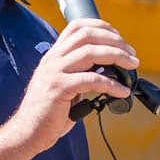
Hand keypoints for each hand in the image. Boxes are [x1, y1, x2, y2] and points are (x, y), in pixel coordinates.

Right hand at [6, 17, 136, 152]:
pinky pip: (91, 80)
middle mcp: (53, 59)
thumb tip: (110, 72)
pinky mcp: (59, 89)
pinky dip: (112, 84)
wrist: (27, 132)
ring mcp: (54, 72)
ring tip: (133, 65)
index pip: (77, 26)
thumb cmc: (48, 113)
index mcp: (54, 55)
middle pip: (87, 35)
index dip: (101, 26)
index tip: (119, 37)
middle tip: (132, 54)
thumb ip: (80, 75)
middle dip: (115, 41)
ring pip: (90, 52)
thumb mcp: (63, 86)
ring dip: (117, 56)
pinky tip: (122, 91)